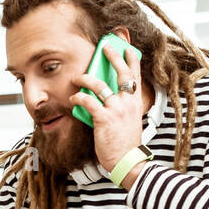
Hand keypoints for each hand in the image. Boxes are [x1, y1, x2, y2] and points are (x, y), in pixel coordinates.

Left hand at [70, 42, 146, 178]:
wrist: (127, 161)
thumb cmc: (125, 143)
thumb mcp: (129, 120)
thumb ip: (122, 106)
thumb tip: (108, 97)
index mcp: (135, 102)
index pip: (136, 74)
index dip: (131, 59)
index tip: (126, 47)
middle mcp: (128, 102)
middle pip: (121, 72)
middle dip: (113, 56)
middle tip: (104, 47)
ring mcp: (117, 109)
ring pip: (100, 85)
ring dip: (85, 78)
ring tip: (76, 77)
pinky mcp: (104, 118)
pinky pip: (88, 101)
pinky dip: (78, 98)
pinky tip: (72, 99)